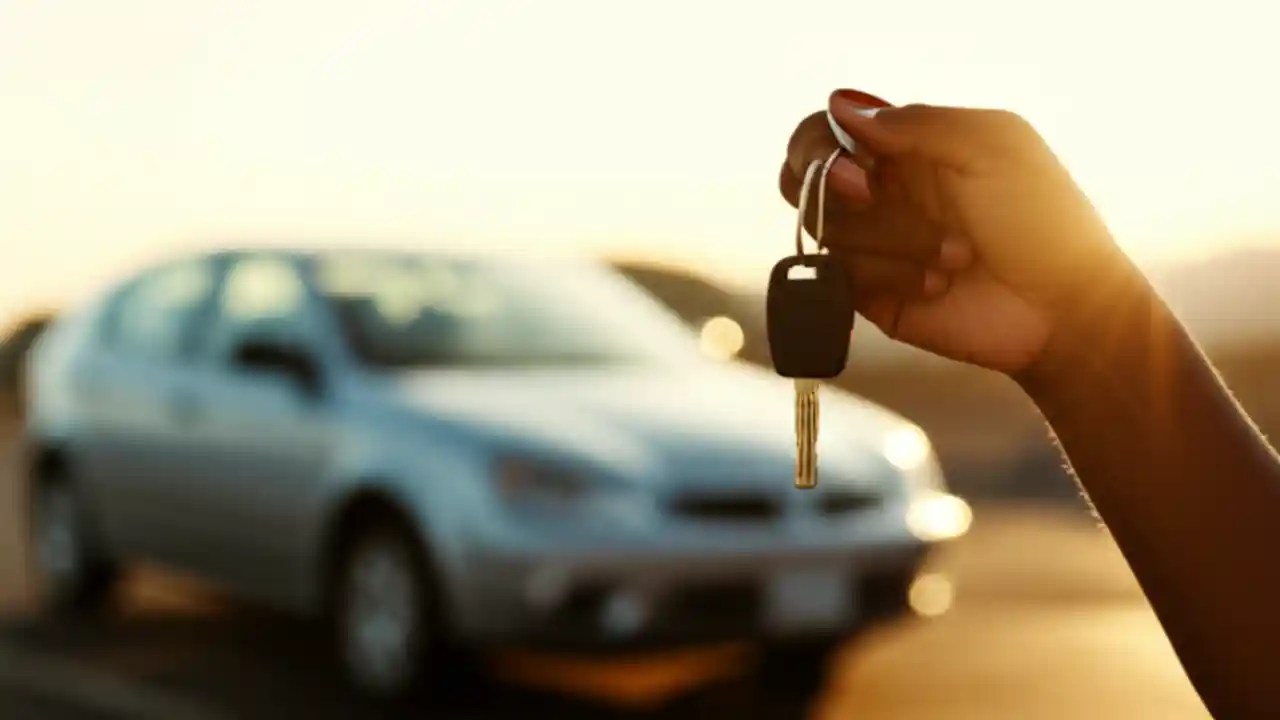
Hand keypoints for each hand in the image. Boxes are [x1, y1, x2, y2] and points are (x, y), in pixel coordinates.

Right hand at [781, 91, 1131, 373]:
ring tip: (955, 258)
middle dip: (824, 187)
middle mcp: (882, 192)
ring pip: (827, 231)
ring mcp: (873, 245)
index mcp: (907, 148)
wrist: (1062, 307)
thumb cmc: (1040, 218)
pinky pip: (839, 279)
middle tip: (869, 195)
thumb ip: (914, 122)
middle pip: (802, 178)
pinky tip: (936, 286)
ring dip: (892, 239)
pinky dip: (889, 277)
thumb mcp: (989, 144)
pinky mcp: (870, 295)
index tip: (862, 171)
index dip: (823, 146)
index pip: (827, 130)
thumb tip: (840, 108)